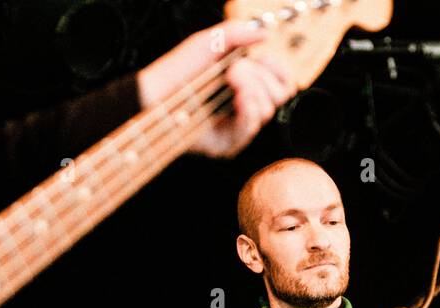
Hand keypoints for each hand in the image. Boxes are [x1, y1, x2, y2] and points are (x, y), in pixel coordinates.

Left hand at [137, 21, 296, 159]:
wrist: (156, 94)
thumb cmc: (179, 70)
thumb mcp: (208, 42)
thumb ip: (238, 34)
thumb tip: (266, 34)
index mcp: (247, 83)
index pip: (282, 82)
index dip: (279, 69)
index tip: (262, 57)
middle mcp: (246, 105)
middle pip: (280, 95)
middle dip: (261, 77)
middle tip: (234, 70)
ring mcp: (238, 125)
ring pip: (268, 110)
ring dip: (252, 89)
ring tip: (229, 80)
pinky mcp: (229, 142)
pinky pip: (251, 127)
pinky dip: (248, 108)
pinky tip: (238, 98)